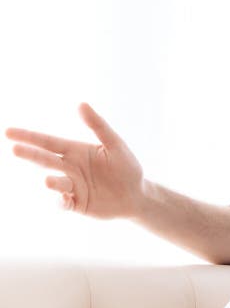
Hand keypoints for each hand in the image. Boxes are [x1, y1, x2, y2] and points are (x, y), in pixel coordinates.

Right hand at [7, 103, 145, 218]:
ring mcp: (72, 186)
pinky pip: (65, 203)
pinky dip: (61, 201)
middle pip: (46, 160)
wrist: (138, 195)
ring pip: (56, 182)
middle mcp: (70, 168)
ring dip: (52, 181)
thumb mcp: (115, 145)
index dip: (29, 137)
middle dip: (30, 154)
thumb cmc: (127, 167)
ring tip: (49, 180)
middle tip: (15, 149)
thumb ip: (98, 126)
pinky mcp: (78, 204)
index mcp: (75, 151)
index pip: (48, 142)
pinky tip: (63, 198)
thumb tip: (81, 104)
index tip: (8, 132)